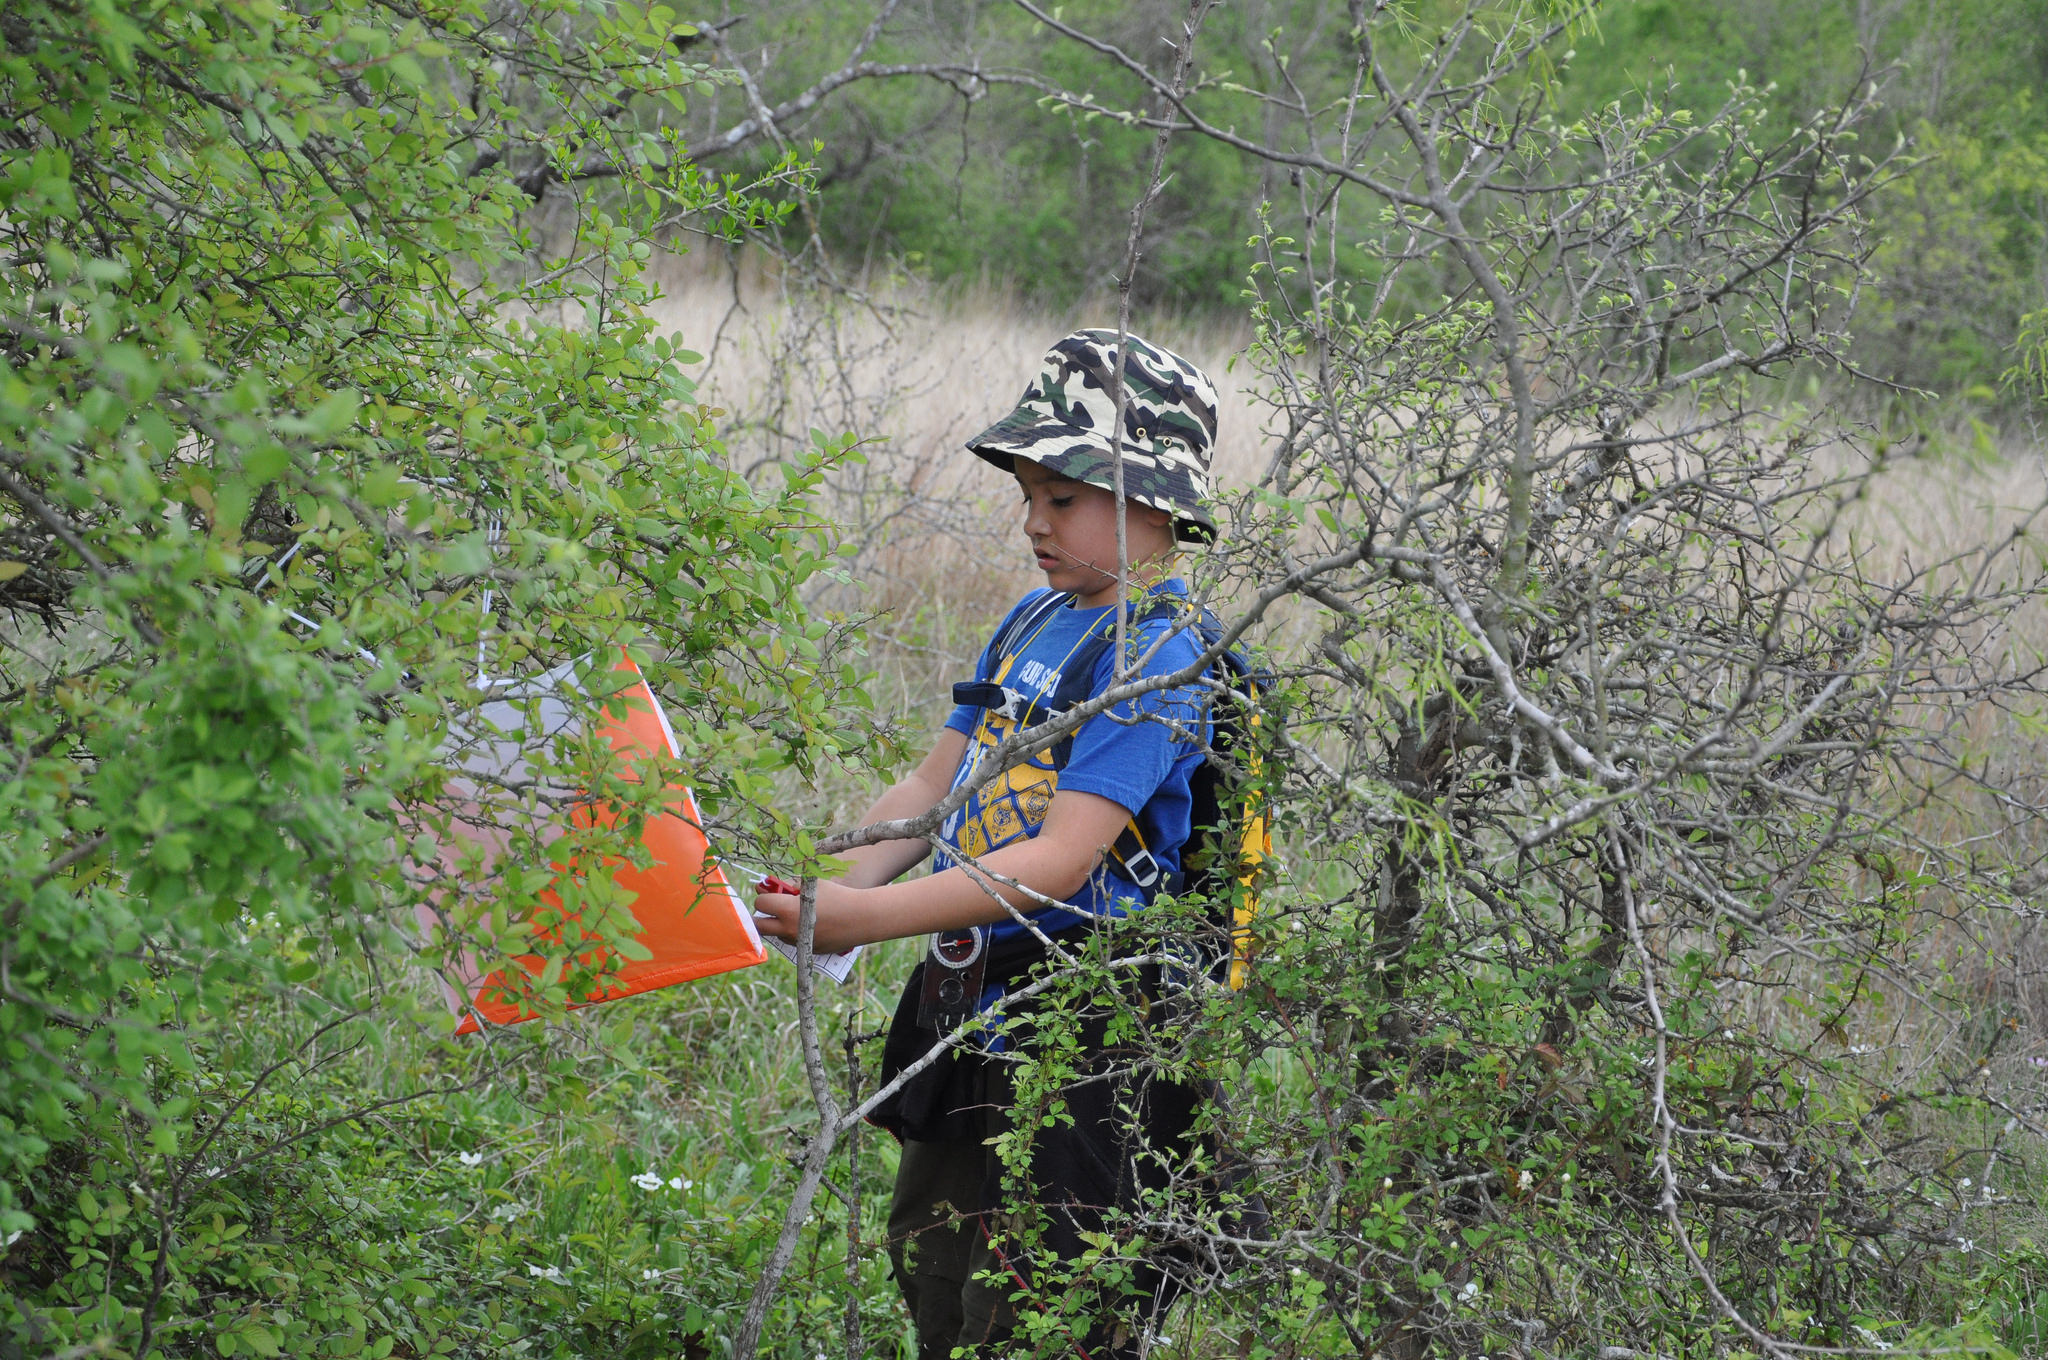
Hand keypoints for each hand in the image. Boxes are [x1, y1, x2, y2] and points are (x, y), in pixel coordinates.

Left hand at [751, 878, 872, 954]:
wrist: (862, 918)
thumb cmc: (838, 896)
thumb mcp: (813, 884)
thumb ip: (790, 885)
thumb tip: (771, 886)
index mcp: (788, 910)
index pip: (761, 904)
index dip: (765, 896)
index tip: (771, 893)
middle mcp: (789, 929)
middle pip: (759, 927)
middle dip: (761, 916)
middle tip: (771, 909)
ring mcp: (798, 943)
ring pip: (777, 935)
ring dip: (780, 926)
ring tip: (797, 915)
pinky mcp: (808, 951)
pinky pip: (794, 942)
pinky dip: (796, 934)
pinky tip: (812, 925)